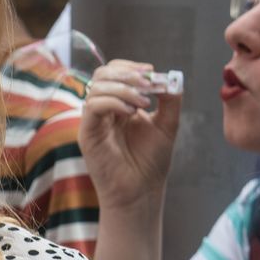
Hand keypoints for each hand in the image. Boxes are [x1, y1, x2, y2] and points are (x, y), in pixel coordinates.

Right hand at [79, 59, 182, 210]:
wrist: (141, 192)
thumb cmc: (152, 161)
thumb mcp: (168, 125)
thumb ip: (171, 100)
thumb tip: (172, 78)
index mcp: (120, 104)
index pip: (115, 72)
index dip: (131, 67)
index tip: (151, 73)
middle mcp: (104, 110)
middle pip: (102, 74)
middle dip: (126, 73)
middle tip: (147, 83)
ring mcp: (93, 121)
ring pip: (96, 87)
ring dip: (123, 88)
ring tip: (143, 103)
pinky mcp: (87, 134)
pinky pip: (92, 106)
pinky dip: (112, 101)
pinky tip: (130, 112)